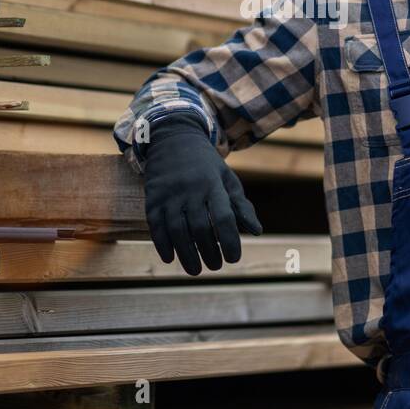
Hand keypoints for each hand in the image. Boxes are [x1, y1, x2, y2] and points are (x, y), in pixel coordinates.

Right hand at [142, 112, 261, 274]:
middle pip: (200, 228)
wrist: (173, 138)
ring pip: (177, 230)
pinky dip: (162, 244)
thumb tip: (257, 232)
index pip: (223, 217)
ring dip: (186, 254)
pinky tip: (170, 258)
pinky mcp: (153, 198)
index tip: (234, 259)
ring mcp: (169, 194)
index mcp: (213, 184)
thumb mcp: (227, 179)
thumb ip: (240, 205)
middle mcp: (191, 189)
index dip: (229, 240)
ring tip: (196, 270)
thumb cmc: (206, 165)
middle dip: (209, 252)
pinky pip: (156, 225)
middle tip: (216, 267)